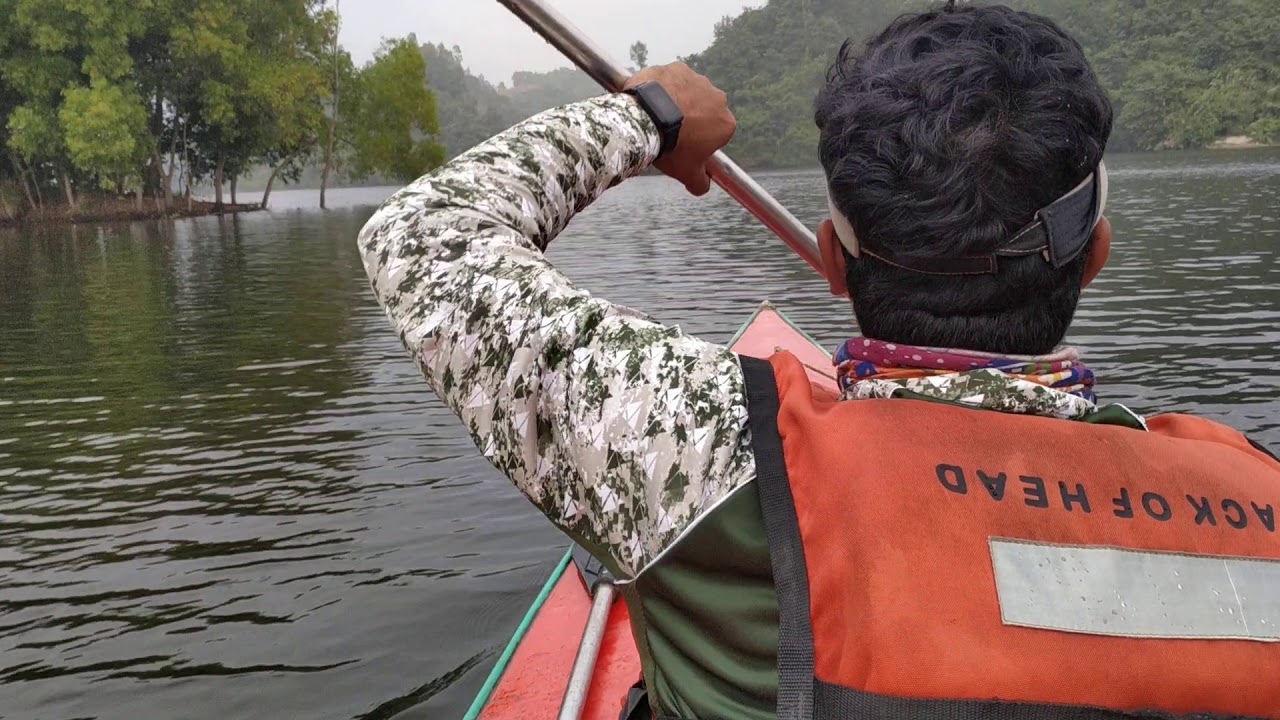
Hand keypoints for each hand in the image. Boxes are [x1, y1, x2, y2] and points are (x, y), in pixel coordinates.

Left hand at [624, 63, 735, 195]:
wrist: (647, 120)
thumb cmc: (671, 147)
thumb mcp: (687, 172)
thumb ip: (700, 182)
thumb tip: (703, 187)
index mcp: (726, 123)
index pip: (717, 133)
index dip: (701, 141)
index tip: (685, 145)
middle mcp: (718, 98)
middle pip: (705, 110)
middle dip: (692, 119)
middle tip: (670, 131)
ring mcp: (698, 80)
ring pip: (689, 93)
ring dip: (677, 102)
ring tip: (657, 116)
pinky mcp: (678, 68)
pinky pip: (672, 79)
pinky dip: (663, 87)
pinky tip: (651, 100)